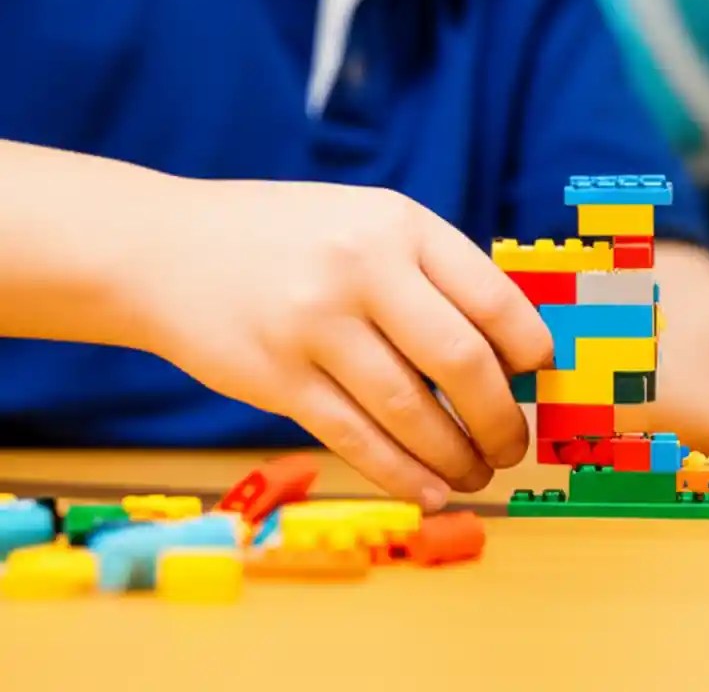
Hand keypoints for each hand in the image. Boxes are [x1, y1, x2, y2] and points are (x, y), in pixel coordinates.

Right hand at [130, 178, 550, 508]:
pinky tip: (430, 489)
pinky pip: (356, 439)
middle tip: (516, 446)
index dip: (530, 350)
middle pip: (461, 362)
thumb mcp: (366, 224)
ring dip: (457, 456)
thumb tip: (511, 357)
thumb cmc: (288, 242)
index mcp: (398, 224)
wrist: (163, 249)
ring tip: (477, 473)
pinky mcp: (276, 378)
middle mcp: (360, 269)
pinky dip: (402, 473)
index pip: (492, 297)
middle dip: (502, 418)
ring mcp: (314, 325)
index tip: (539, 379)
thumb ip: (431, 275)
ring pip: (411, 412)